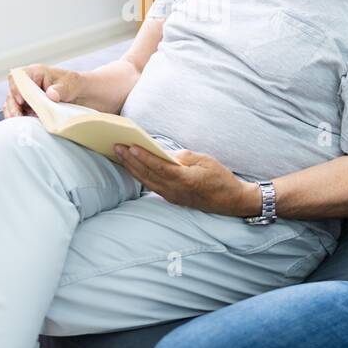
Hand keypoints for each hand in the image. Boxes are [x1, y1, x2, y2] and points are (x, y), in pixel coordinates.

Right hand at [3, 64, 83, 118]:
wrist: (81, 95)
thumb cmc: (74, 85)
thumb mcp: (71, 84)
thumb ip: (61, 89)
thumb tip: (51, 94)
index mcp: (35, 73)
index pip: (17, 77)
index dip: (16, 88)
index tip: (22, 101)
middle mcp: (28, 85)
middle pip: (11, 94)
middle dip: (13, 107)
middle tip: (19, 117)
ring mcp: (26, 97)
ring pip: (11, 106)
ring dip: (14, 115)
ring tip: (21, 124)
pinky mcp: (28, 109)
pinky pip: (18, 114)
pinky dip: (19, 121)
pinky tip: (24, 126)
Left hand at [113, 145, 255, 217]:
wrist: (230, 201)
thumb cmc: (220, 177)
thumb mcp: (205, 160)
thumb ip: (184, 157)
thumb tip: (165, 154)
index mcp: (185, 180)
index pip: (159, 167)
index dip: (143, 157)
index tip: (130, 147)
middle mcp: (175, 191)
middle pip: (148, 175)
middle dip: (130, 161)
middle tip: (117, 147)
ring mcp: (172, 196)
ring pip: (146, 182)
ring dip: (132, 168)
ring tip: (120, 155)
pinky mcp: (171, 198)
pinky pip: (152, 186)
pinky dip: (141, 175)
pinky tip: (133, 167)